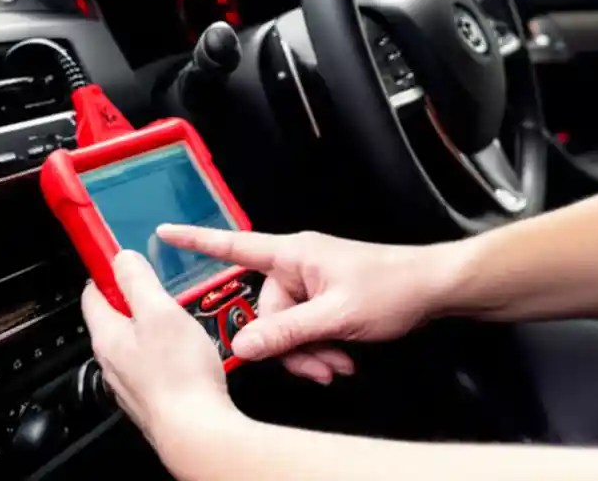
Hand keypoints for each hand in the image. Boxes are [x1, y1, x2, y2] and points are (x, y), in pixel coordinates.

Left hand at [81, 250, 238, 453]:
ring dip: (157, 328)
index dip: (104, 272)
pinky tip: (190, 352)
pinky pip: (155, 365)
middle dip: (138, 300)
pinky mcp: (153, 396)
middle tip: (164, 290)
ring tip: (184, 320)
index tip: (118, 259)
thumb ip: (138, 282)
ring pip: (137, 343)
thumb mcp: (159, 311)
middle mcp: (112, 361)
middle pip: (116, 319)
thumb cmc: (178, 376)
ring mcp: (131, 382)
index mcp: (107, 336)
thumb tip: (121, 258)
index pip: (92, 294)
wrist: (196, 429)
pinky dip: (169, 353)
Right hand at [157, 225, 450, 384]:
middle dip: (286, 344)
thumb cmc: (393, 286)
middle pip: (264, 310)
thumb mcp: (336, 315)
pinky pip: (305, 329)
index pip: (235, 245)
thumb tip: (243, 345)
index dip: (197, 242)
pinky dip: (318, 348)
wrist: (433, 289)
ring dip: (307, 352)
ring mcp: (313, 284)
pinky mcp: (327, 300)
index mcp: (294, 254)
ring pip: (286, 327)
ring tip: (335, 364)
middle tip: (317, 364)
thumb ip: (287, 332)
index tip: (164, 234)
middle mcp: (299, 265)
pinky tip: (340, 360)